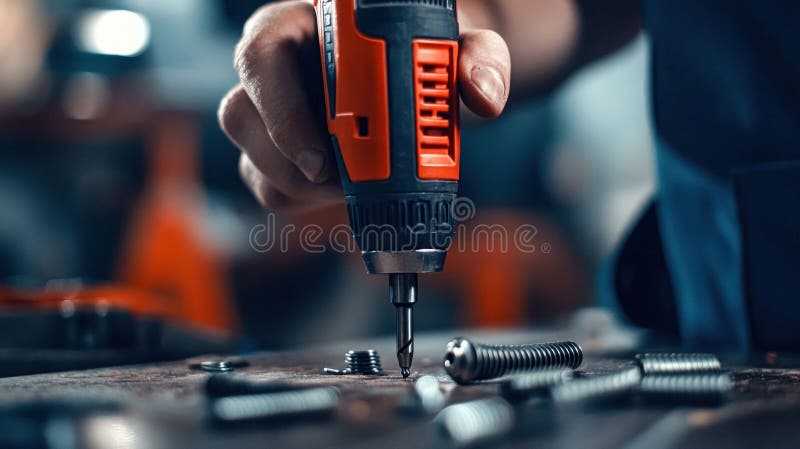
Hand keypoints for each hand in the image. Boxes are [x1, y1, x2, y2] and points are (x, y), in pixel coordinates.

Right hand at [219, 1, 510, 210]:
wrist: (429, 81)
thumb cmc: (432, 53)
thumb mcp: (463, 46)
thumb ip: (480, 60)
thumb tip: (483, 96)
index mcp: (305, 27)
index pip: (262, 54)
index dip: (280, 107)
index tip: (321, 153)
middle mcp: (278, 72)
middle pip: (240, 114)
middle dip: (286, 162)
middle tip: (338, 182)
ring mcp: (275, 117)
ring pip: (253, 162)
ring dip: (300, 188)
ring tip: (352, 185)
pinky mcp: (282, 156)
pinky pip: (274, 191)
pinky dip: (306, 202)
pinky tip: (344, 191)